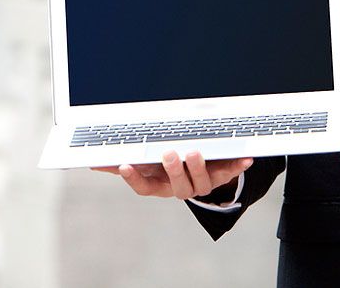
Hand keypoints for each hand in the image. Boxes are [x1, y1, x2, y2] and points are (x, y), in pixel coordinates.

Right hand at [93, 150, 252, 199]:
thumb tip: (93, 161)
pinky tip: (246, 158)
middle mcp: (181, 188)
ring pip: (201, 182)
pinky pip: (230, 173)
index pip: (144, 188)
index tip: (125, 165)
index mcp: (160, 185)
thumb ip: (122, 162)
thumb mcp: (146, 165)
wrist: (202, 170)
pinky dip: (238, 166)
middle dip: (173, 170)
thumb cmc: (168, 167)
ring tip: (195, 152)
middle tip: (168, 153)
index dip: (134, 179)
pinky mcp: (221, 176)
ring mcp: (202, 183)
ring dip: (198, 167)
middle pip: (177, 186)